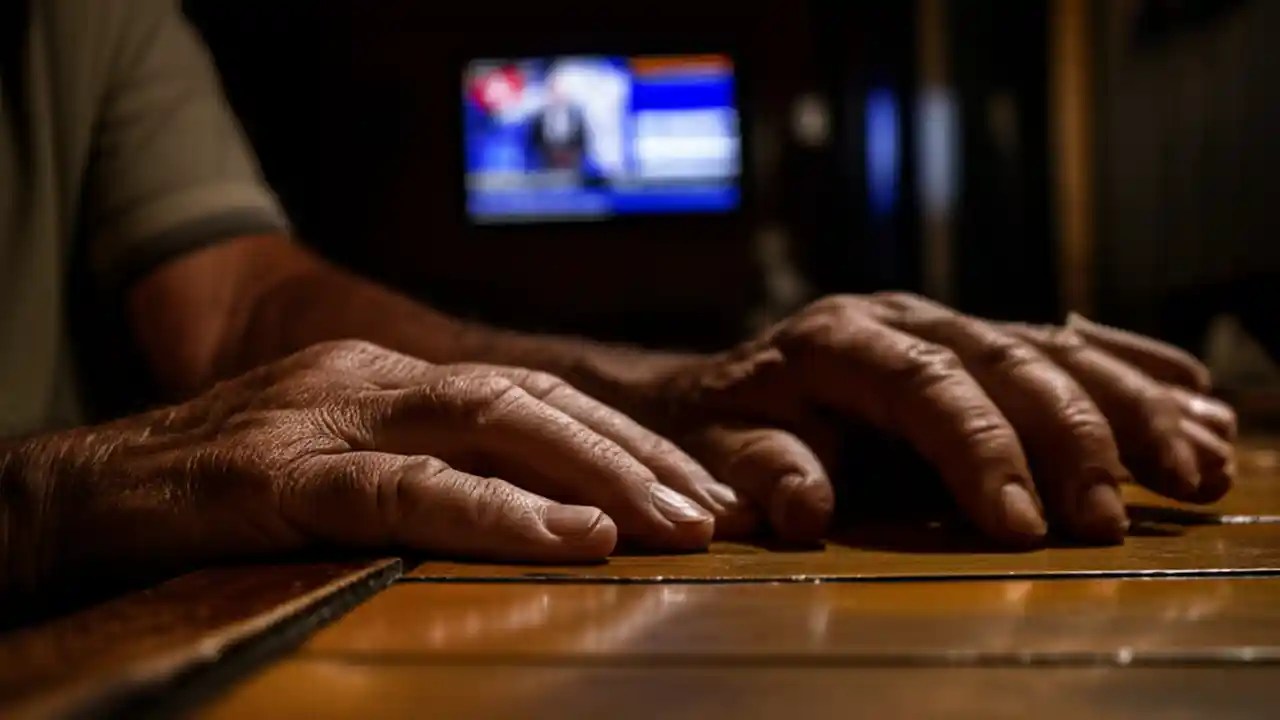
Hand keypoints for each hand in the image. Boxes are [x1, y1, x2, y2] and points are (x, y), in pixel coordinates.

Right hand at [2, 341, 748, 593]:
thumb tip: (545, 512)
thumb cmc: (228, 487)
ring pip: (486, 425)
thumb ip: (432, 471)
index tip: (703, 488)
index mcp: (399, 379)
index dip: (627, 440)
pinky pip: (405, 490)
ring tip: (672, 524)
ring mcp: (329, 417)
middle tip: (716, 510)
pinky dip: (497, 510)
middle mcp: (377, 380)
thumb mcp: (347, 462)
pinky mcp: (281, 473)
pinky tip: (569, 537)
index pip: (537, 394)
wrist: (87, 488)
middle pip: (533, 399)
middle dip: (634, 456)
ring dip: (592, 474)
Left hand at [631, 293, 1235, 546]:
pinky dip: (1132, 369)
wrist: (705, 389)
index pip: (926, 386)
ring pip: (1054, 351)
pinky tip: (1194, 395)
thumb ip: (760, 473)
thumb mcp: (716, 455)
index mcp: (837, 341)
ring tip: (1202, 465)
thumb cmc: (711, 431)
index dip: (981, 450)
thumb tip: (805, 508)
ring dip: (1132, 406)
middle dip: (1073, 439)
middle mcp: (903, 319)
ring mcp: (945, 324)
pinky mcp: (974, 343)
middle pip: (1008, 364)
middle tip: (1115, 519)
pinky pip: (1064, 343)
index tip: (1023, 527)